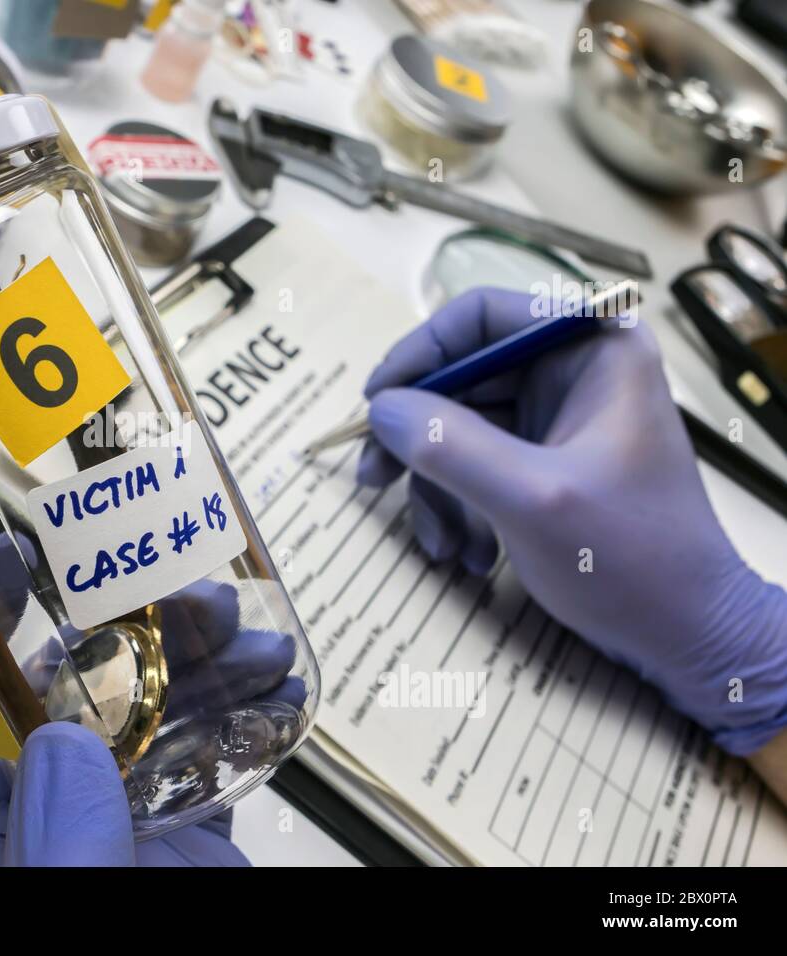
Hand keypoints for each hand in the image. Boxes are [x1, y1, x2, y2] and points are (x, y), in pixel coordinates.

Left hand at [0, 536, 252, 864]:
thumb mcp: (63, 899)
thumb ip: (58, 835)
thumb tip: (64, 737)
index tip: (7, 563)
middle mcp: (43, 810)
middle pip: (55, 686)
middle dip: (120, 619)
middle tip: (180, 585)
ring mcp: (117, 818)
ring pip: (142, 708)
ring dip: (197, 652)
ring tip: (244, 629)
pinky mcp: (188, 830)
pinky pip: (211, 752)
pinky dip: (247, 708)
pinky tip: (280, 678)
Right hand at [356, 287, 786, 755]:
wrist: (688, 634)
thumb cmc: (628, 558)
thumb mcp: (529, 499)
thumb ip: (450, 445)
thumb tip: (380, 409)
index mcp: (592, 349)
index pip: (482, 315)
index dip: (420, 351)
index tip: (376, 402)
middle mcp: (575, 371)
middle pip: (463, 377)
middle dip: (418, 437)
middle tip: (373, 479)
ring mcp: (562, 420)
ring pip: (462, 428)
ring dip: (437, 488)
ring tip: (440, 545)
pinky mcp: (549, 463)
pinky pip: (479, 465)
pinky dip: (462, 508)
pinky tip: (471, 555)